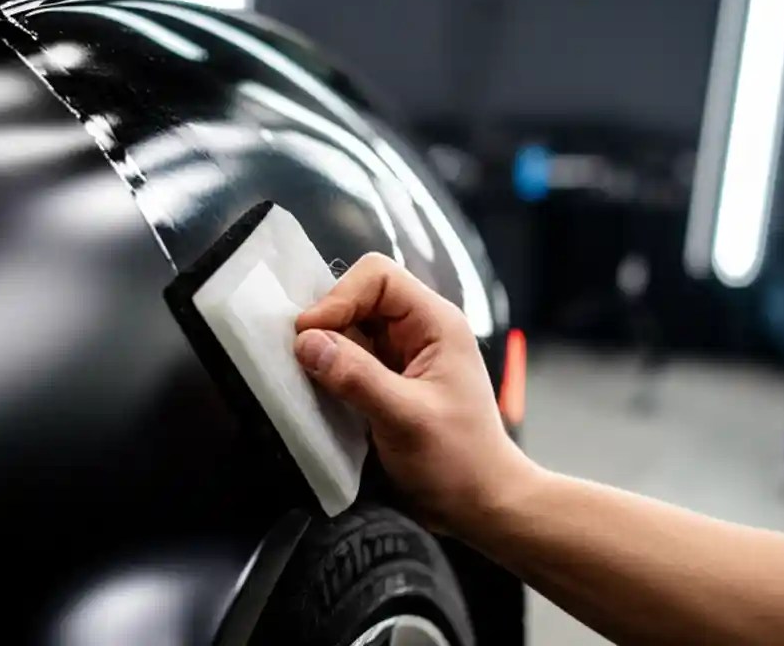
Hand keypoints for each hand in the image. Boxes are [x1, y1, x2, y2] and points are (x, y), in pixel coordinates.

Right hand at [294, 253, 534, 537]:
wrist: (480, 506)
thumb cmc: (459, 463)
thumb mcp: (406, 418)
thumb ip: (356, 377)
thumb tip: (306, 343)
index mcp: (435, 323)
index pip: (377, 277)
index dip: (338, 297)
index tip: (309, 335)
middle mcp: (417, 332)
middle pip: (357, 299)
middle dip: (327, 325)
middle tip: (302, 359)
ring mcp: (401, 357)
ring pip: (348, 331)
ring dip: (325, 351)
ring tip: (309, 378)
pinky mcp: (386, 382)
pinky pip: (347, 361)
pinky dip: (329, 372)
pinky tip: (320, 394)